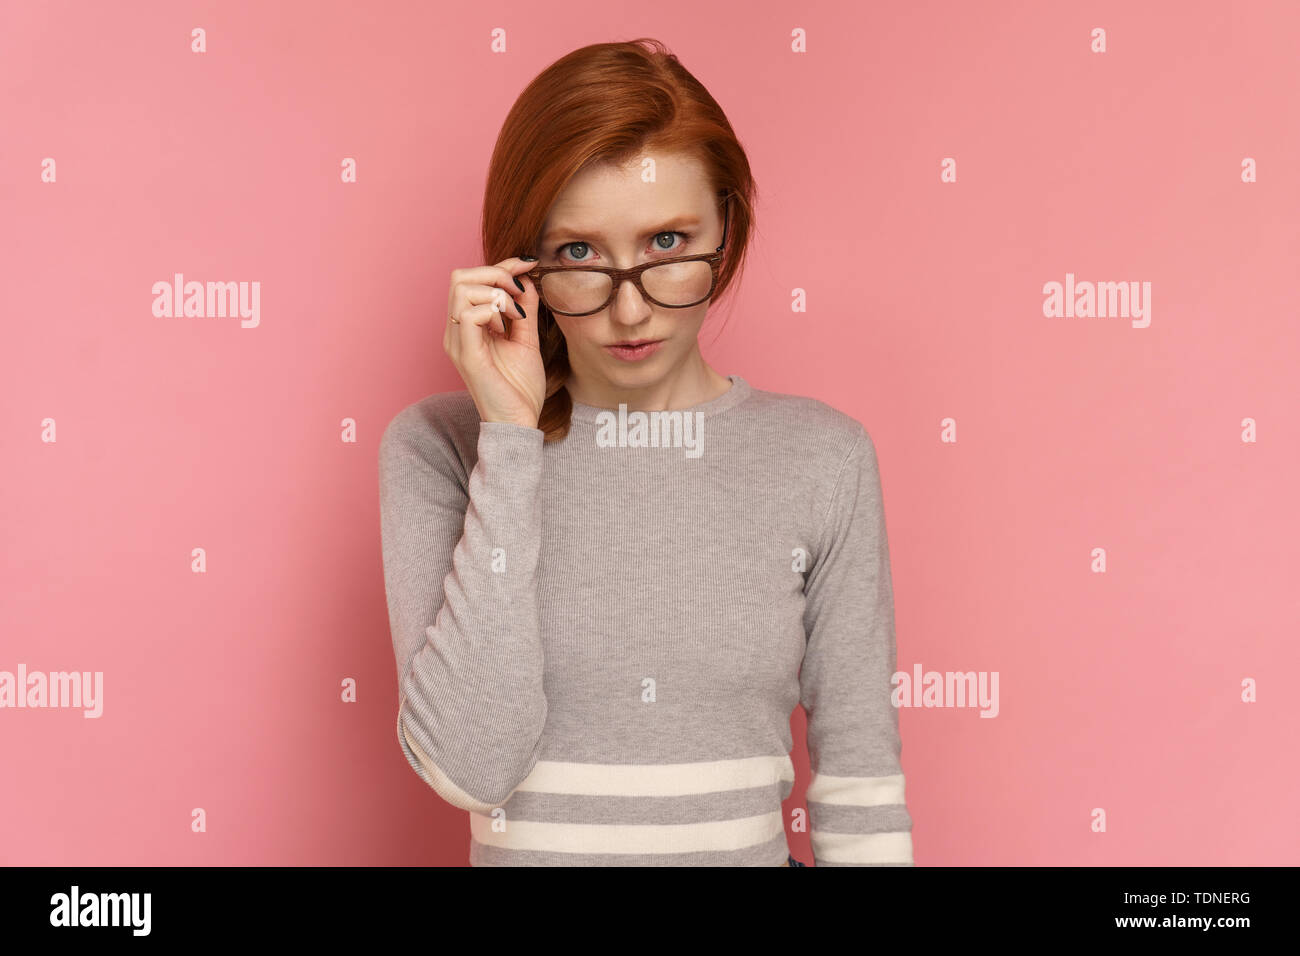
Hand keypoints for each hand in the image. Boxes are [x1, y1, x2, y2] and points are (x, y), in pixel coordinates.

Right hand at [444, 258, 544, 428]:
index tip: (529, 264)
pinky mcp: (465, 355)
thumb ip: (525, 309)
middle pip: (459, 276)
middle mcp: (456, 331)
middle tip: (521, 292)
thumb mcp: (526, 338)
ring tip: (515, 314)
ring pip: (461, 289)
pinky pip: (468, 314)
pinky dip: (493, 310)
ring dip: (496, 292)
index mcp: (467, 327)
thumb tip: (528, 280)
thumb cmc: (519, 388)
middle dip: (496, 273)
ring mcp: (458, 342)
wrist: (519, 422)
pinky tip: (508, 326)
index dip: (501, 265)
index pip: (471, 279)